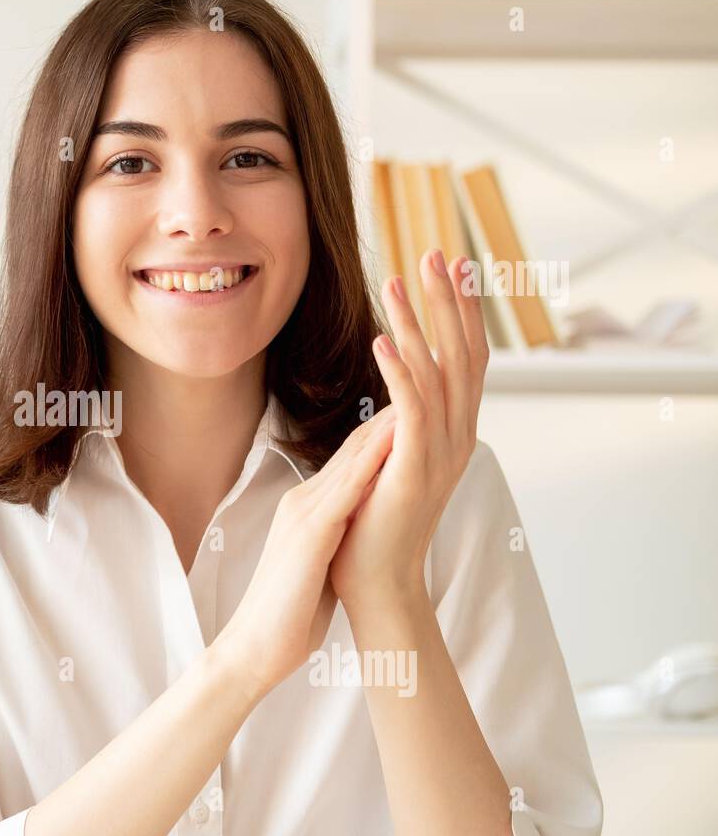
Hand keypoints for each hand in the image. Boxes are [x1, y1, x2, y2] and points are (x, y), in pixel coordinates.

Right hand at [213, 403, 397, 702]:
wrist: (255, 648)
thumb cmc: (288, 616)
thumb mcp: (317, 566)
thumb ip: (336, 539)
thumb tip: (362, 534)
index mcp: (307, 511)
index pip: (352, 462)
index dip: (386, 432)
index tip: (421, 409)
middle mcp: (303, 502)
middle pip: (354, 448)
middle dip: (393, 414)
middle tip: (429, 380)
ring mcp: (303, 514)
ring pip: (352, 458)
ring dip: (388, 425)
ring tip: (422, 393)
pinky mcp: (309, 533)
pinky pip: (346, 489)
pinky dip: (373, 461)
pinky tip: (399, 441)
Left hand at [329, 248, 489, 614]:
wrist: (375, 585)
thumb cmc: (373, 527)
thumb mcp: (389, 463)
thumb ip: (398, 429)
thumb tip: (395, 398)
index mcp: (452, 431)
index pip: (462, 357)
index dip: (457, 310)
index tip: (446, 266)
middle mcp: (457, 435)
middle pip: (462, 352)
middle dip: (447, 299)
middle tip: (434, 251)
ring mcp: (440, 452)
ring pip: (437, 371)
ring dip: (417, 322)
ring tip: (396, 280)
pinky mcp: (414, 468)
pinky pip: (413, 408)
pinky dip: (400, 370)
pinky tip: (380, 338)